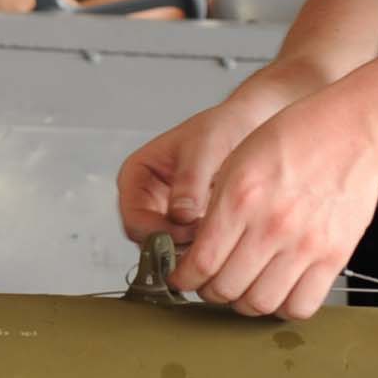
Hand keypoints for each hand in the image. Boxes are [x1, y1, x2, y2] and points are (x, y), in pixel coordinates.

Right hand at [118, 96, 271, 248]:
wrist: (244, 129)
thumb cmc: (220, 128)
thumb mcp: (205, 147)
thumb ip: (191, 179)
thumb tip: (180, 214)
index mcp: (136, 176)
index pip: (134, 220)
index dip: (157, 232)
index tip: (187, 230)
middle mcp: (145, 198)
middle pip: (147, 240)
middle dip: (175, 244)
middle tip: (206, 240)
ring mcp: (164, 214)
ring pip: (167, 248)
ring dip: (190, 249)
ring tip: (219, 235)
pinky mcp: (185, 225)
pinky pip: (187, 246)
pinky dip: (203, 247)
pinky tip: (223, 237)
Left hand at [169, 101, 377, 320]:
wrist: (353, 131)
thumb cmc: (298, 138)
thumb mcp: (239, 160)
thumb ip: (218, 208)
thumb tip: (201, 249)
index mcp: (241, 199)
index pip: (201, 263)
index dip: (184, 278)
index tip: (183, 277)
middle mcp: (272, 226)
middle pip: (226, 289)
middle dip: (209, 291)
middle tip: (211, 282)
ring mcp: (305, 245)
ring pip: (260, 304)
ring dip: (244, 304)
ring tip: (244, 288)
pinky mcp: (333, 256)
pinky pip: (302, 305)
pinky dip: (284, 307)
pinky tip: (278, 290)